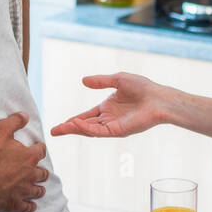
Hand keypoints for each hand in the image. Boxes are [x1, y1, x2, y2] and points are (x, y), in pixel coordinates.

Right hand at [0, 112, 47, 211]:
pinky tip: (30, 205)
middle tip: (37, 170)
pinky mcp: (15, 203)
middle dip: (41, 171)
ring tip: (37, 187)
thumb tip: (25, 115)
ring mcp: (24, 190)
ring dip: (38, 188)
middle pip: (43, 173)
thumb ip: (15, 121)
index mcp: (30, 157)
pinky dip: (30, 206)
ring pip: (38, 191)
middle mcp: (31, 174)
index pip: (41, 150)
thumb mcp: (0, 130)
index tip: (36, 148)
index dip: (39, 148)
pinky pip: (28, 207)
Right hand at [50, 73, 166, 138]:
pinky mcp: (118, 130)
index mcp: (107, 108)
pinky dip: (87, 128)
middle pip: (84, 125)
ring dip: (75, 129)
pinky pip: (99, 131)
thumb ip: (101, 81)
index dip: (73, 120)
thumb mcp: (118, 80)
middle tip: (53, 131)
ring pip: (89, 130)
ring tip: (61, 128)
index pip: (86, 116)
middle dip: (69, 128)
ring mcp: (113, 126)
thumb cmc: (143, 88)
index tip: (61, 124)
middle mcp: (108, 118)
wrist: (158, 98)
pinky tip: (77, 123)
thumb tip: (83, 81)